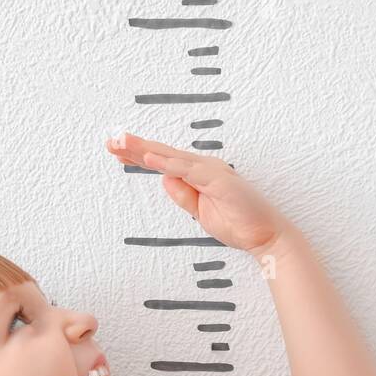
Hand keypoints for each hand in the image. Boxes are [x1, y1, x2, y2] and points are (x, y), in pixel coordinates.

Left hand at [105, 132, 293, 256]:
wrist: (264, 236)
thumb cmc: (237, 224)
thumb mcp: (199, 212)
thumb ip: (183, 195)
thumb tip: (163, 179)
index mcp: (198, 174)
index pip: (163, 162)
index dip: (139, 156)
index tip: (116, 151)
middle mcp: (203, 167)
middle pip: (163, 154)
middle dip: (135, 147)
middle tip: (111, 140)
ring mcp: (211, 171)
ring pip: (171, 157)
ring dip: (145, 150)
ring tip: (122, 143)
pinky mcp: (218, 179)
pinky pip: (187, 170)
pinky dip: (167, 163)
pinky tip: (148, 159)